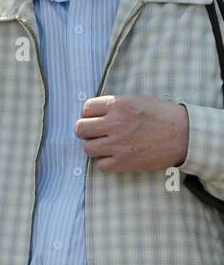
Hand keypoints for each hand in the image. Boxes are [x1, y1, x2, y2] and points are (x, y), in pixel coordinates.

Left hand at [75, 95, 189, 172]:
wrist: (184, 135)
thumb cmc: (161, 115)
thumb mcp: (136, 99)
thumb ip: (114, 104)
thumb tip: (94, 111)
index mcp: (117, 105)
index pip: (86, 108)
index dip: (89, 114)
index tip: (97, 118)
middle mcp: (115, 124)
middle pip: (80, 128)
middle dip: (86, 131)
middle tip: (97, 133)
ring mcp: (118, 144)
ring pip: (87, 148)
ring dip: (94, 147)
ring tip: (106, 145)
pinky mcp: (125, 162)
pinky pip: (100, 165)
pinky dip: (105, 162)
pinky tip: (115, 157)